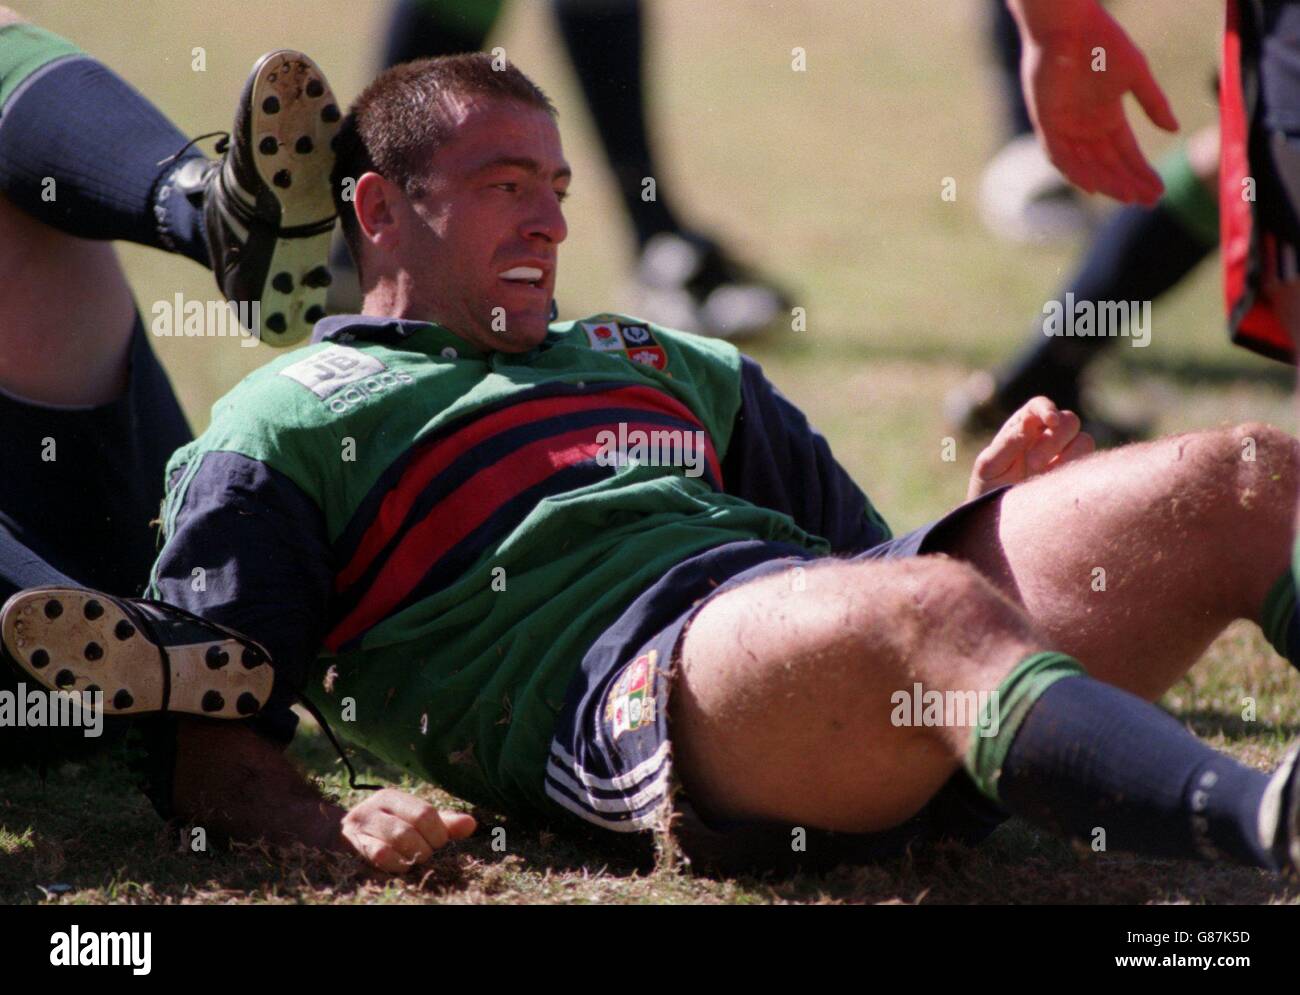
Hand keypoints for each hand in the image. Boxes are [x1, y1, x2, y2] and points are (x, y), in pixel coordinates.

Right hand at [340, 788, 476, 872]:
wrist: (331, 839)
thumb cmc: (382, 832)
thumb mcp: (409, 822)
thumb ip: (442, 823)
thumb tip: (472, 824)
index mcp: (391, 797)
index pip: (425, 812)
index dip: (438, 833)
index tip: (439, 843)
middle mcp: (373, 807)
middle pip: (412, 827)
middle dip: (425, 846)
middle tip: (425, 854)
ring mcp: (359, 826)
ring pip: (398, 840)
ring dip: (412, 856)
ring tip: (414, 860)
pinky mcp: (351, 846)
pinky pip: (379, 854)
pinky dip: (396, 863)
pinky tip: (400, 866)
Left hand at [968, 396, 1093, 498]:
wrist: (998, 521)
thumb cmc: (988, 489)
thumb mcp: (988, 467)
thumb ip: (1005, 445)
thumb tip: (1028, 424)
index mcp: (1022, 427)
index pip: (1039, 406)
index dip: (1047, 408)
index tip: (1050, 421)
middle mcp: (1046, 436)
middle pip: (1068, 420)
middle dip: (1053, 440)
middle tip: (1032, 464)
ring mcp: (1064, 454)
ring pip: (1084, 440)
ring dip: (1068, 455)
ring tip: (1042, 476)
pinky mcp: (1075, 473)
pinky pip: (1089, 463)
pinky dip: (1076, 469)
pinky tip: (1056, 483)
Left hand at [1015, 0, 1177, 204]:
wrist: (1069, 25)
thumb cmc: (1103, 43)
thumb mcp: (1136, 76)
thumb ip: (1153, 104)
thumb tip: (1174, 130)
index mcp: (1107, 116)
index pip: (1126, 153)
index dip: (1141, 172)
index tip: (1158, 190)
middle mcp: (1085, 126)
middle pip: (1108, 165)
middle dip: (1128, 184)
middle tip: (1148, 201)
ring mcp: (1065, 126)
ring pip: (1086, 165)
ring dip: (1107, 182)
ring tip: (1127, 197)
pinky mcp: (1046, 122)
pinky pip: (1059, 156)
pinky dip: (1075, 172)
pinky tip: (1093, 186)